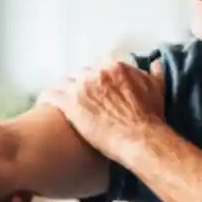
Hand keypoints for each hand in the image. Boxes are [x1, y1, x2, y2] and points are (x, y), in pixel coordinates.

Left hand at [38, 60, 165, 165]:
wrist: (140, 138)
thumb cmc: (150, 119)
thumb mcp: (156, 92)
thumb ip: (154, 75)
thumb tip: (156, 63)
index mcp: (115, 68)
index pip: (99, 67)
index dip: (96, 79)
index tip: (96, 89)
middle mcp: (96, 73)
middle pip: (81, 73)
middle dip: (80, 85)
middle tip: (80, 99)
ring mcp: (81, 86)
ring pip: (64, 82)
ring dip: (64, 91)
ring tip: (61, 102)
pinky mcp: (69, 102)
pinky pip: (50, 95)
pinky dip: (46, 99)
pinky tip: (44, 106)